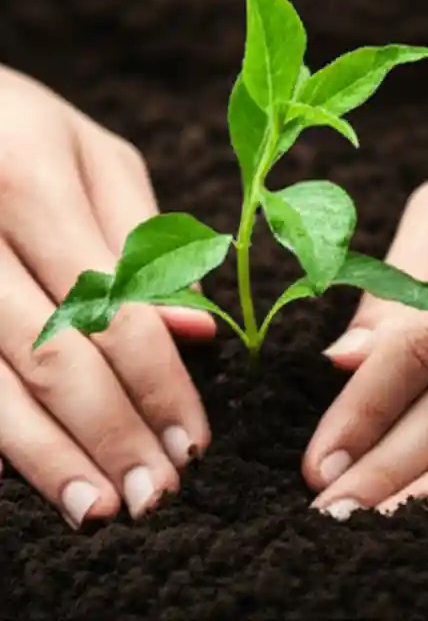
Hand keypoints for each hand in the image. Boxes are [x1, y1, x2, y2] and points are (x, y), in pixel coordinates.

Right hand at [0, 67, 214, 528]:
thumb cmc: (15, 126)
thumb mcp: (92, 158)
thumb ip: (147, 244)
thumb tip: (200, 335)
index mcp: (27, 182)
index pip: (112, 308)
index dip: (158, 384)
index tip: (194, 443)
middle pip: (48, 356)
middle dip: (109, 434)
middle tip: (155, 495)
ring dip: (44, 457)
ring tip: (96, 510)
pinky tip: (27, 474)